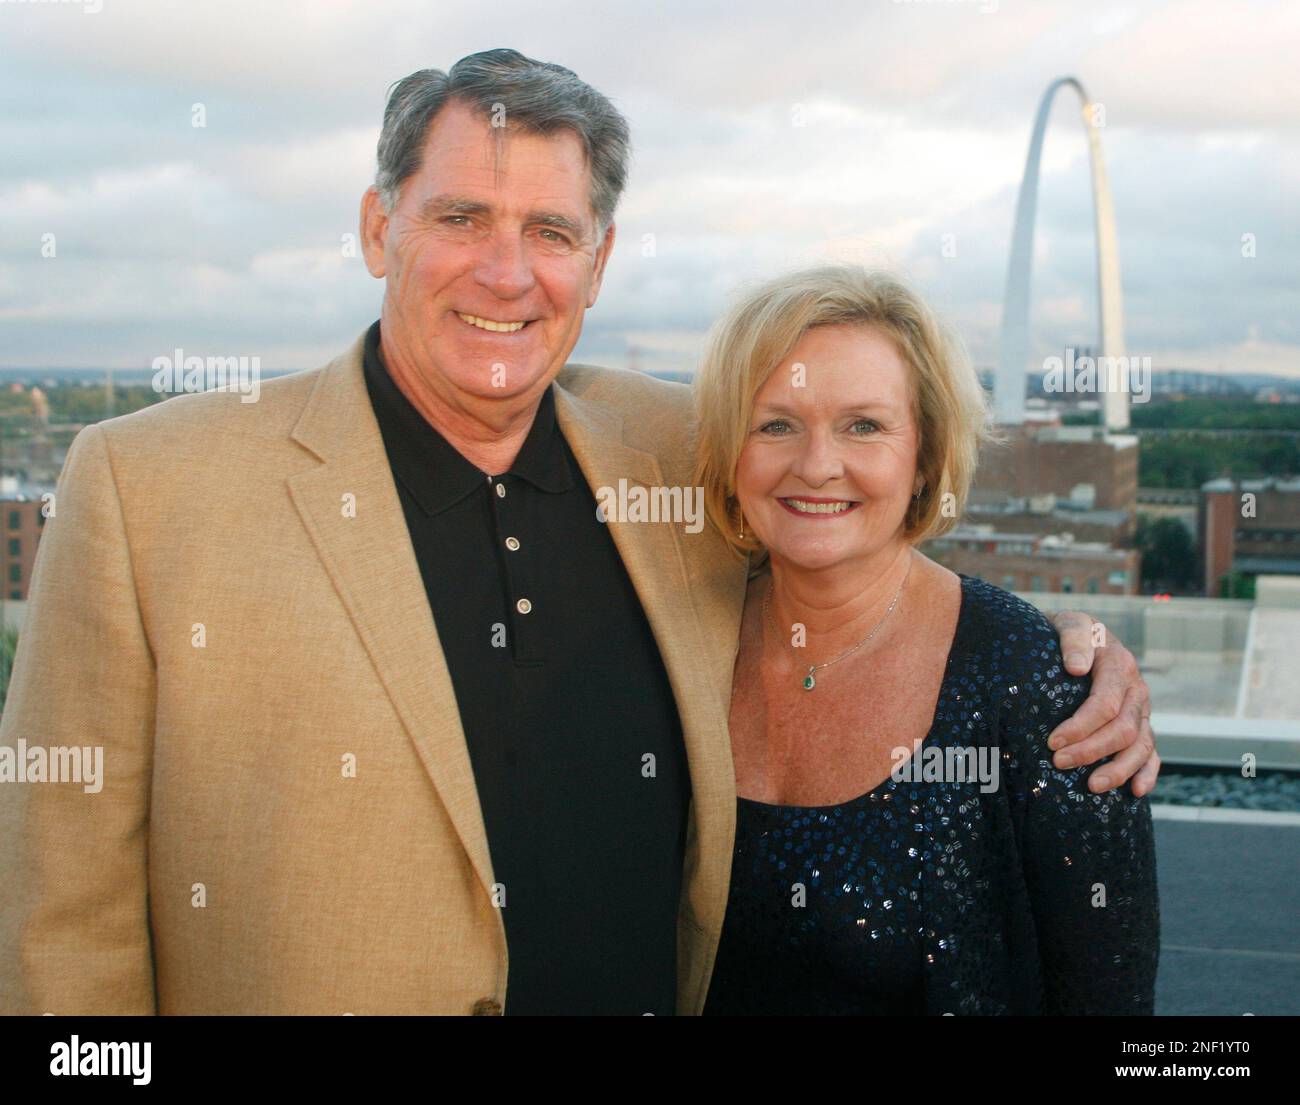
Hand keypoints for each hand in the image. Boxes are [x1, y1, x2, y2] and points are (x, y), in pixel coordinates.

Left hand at [1044, 611, 1159, 796]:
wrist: (1082, 635)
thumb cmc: (1070, 633)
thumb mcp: (1070, 623)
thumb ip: (1073, 638)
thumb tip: (1077, 667)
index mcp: (1120, 665)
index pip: (1105, 705)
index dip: (1080, 727)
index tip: (1053, 742)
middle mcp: (1136, 690)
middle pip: (1122, 730)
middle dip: (1091, 750)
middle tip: (1058, 762)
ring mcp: (1142, 710)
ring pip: (1141, 746)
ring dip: (1119, 770)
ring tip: (1092, 786)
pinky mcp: (1142, 724)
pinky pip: (1152, 753)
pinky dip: (1147, 773)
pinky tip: (1136, 792)